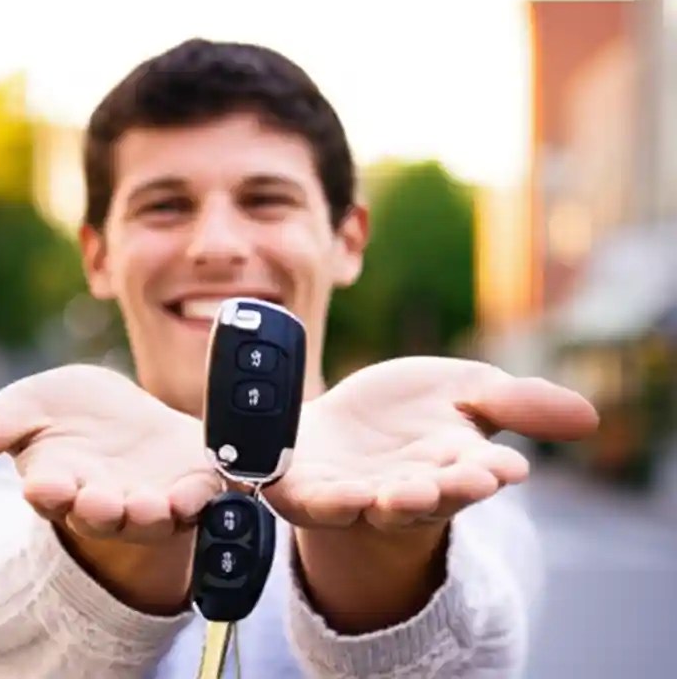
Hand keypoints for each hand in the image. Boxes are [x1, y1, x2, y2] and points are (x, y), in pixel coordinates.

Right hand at [0, 364, 214, 543]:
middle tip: (104, 503)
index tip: (46, 486)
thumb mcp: (22, 412)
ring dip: (159, 512)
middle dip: (105, 511)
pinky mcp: (194, 482)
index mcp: (58, 484)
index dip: (49, 492)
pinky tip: (210, 482)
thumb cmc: (66, 420)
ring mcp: (152, 497)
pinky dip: (208, 493)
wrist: (122, 420)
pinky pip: (205, 495)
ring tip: (163, 503)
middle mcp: (105, 501)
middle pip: (104, 516)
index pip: (50, 494)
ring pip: (155, 516)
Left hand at [261, 356, 599, 531]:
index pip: (479, 473)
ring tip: (397, 494)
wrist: (336, 423)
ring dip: (389, 503)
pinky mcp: (309, 494)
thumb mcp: (467, 390)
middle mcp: (408, 489)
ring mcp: (357, 496)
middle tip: (464, 481)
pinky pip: (317, 505)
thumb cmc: (409, 410)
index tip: (505, 468)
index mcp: (453, 466)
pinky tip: (343, 493)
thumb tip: (589, 417)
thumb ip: (517, 403)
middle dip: (446, 490)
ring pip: (375, 507)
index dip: (491, 472)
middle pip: (431, 496)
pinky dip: (329, 503)